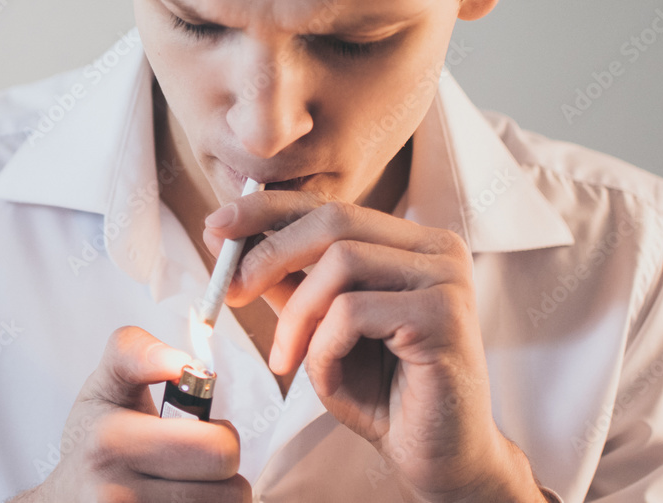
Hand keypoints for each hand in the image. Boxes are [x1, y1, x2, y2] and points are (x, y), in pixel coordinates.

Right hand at [14, 326, 250, 502]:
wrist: (62, 499)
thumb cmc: (93, 436)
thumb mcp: (107, 383)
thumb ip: (138, 352)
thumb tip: (182, 363)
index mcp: (113, 441)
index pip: (217, 449)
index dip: (222, 434)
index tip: (205, 426)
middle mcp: (117, 494)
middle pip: (231, 490)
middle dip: (223, 469)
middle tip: (198, 458)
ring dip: (215, 496)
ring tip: (185, 482)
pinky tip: (179, 500)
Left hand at [202, 191, 545, 502]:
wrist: (435, 456)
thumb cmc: (381, 391)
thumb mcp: (320, 327)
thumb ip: (286, 281)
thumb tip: (225, 235)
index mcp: (409, 241)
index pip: (329, 205)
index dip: (267, 210)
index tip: (215, 227)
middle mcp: (436, 247)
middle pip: (335, 219)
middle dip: (270, 253)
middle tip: (229, 292)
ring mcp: (447, 277)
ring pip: (341, 261)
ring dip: (297, 315)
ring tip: (287, 359)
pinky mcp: (444, 315)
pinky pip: (353, 311)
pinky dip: (323, 347)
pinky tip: (327, 378)